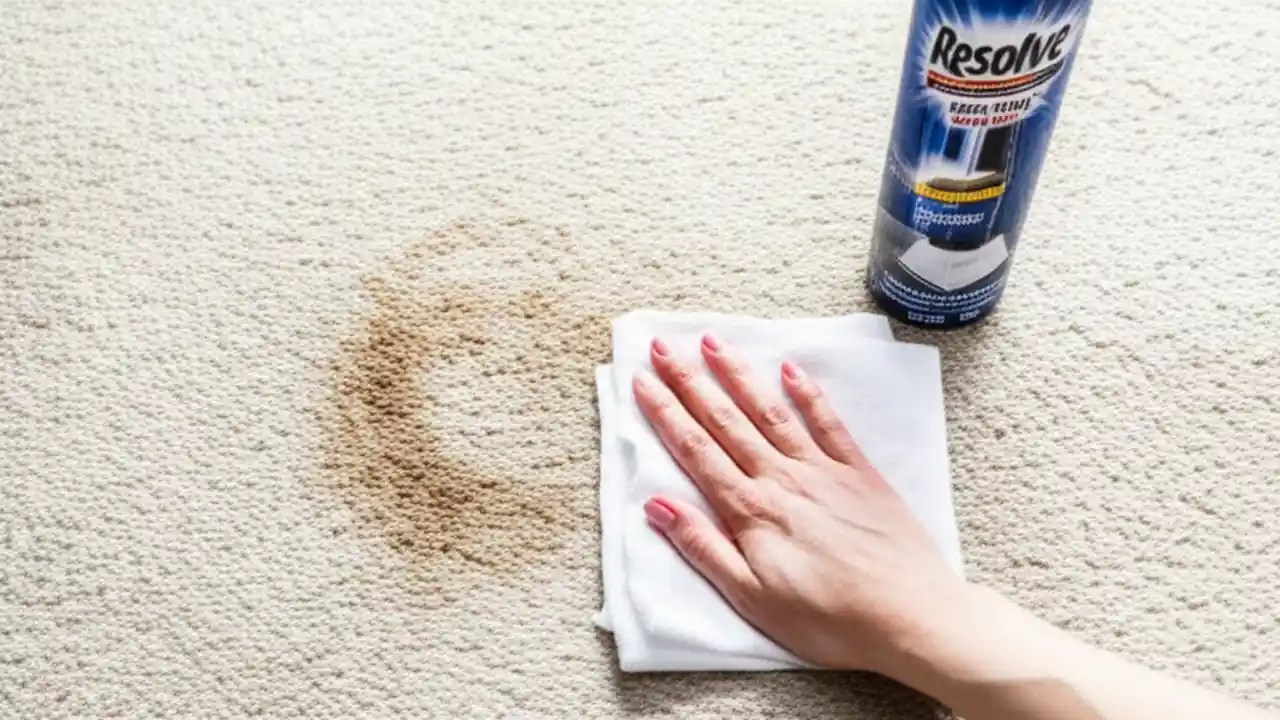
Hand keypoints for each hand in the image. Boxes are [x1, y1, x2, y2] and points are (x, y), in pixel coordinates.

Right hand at [632, 333, 966, 673]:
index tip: (642, 380)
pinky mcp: (861, 474)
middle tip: (663, 346)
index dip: (665, 413)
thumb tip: (657, 506)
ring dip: (739, 375)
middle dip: (690, 381)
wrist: (911, 617)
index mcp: (751, 511)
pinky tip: (789, 369)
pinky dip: (807, 394)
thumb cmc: (829, 621)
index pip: (696, 451)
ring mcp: (823, 472)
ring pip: (770, 412)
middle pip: (726, 421)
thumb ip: (703, 548)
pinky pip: (829, 423)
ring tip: (714, 343)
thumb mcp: (751, 599)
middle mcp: (783, 480)